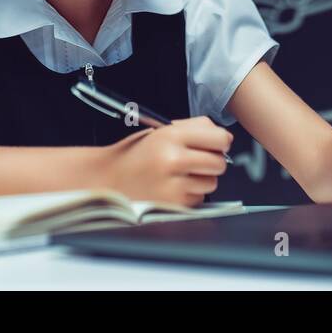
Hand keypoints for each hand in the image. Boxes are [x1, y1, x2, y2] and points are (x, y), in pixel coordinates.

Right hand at [97, 116, 232, 206]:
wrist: (108, 179)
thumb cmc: (135, 154)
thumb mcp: (160, 130)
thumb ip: (192, 127)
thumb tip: (223, 136)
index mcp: (170, 136)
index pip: (219, 138)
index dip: (221, 141)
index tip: (216, 144)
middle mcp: (173, 159)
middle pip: (219, 162)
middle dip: (213, 161)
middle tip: (198, 160)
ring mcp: (173, 185)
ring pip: (212, 182)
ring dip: (202, 179)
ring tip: (182, 174)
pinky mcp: (173, 205)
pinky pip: (199, 198)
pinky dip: (191, 194)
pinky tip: (174, 187)